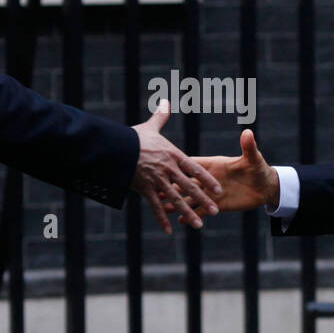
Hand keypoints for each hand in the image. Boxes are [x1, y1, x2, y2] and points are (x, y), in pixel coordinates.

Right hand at [131, 100, 220, 234]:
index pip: (196, 169)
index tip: (219, 189)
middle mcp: (168, 169)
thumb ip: (160, 117)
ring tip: (200, 225)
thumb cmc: (132, 137)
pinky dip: (162, 219)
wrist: (114, 147)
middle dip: (204, 200)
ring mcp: (157, 180)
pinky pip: (156, 206)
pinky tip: (170, 230)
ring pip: (176, 199)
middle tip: (216, 211)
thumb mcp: (150, 127)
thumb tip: (166, 101)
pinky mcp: (144, 189)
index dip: (208, 180)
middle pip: (190, 187)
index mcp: (172, 155)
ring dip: (188, 213)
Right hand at [162, 129, 277, 218]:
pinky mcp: (217, 206)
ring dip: (177, 203)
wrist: (265, 186)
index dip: (181, 165)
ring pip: (190, 198)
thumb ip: (248, 146)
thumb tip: (248, 132)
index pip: (194, 164)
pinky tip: (178, 220)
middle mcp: (209, 179)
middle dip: (173, 186)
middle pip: (187, 182)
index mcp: (214, 165)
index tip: (166, 165)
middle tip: (158, 189)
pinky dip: (190, 215)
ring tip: (164, 207)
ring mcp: (211, 194)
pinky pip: (200, 211)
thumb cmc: (258, 168)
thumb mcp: (253, 158)